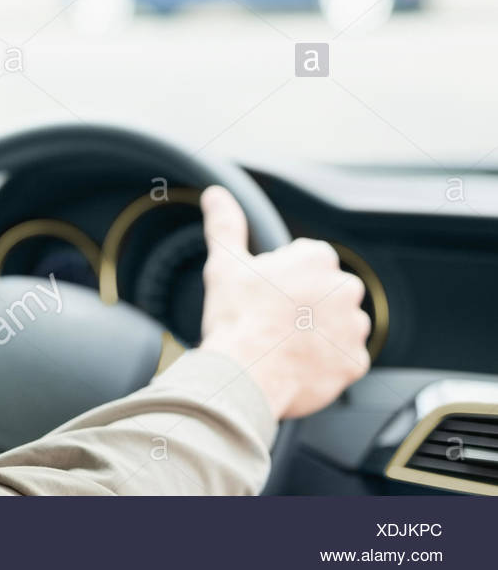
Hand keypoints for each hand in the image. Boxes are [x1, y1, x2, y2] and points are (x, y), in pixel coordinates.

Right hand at [195, 185, 371, 419]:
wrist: (246, 375)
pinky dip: (325, 360)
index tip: (265, 294)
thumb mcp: (225, 264)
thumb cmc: (236, 318)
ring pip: (337, 323)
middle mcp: (345, 288)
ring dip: (318, 331)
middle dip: (306, 302)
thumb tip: (216, 194)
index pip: (306, 259)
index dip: (282, 276)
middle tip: (272, 319)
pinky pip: (343, 357)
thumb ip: (225, 224)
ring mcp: (354, 327)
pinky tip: (296, 362)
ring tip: (282, 343)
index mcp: (317, 258)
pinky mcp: (355, 361)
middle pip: (325, 291)